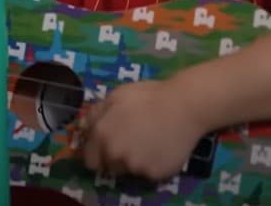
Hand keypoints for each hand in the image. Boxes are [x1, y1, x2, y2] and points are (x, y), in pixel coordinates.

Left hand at [82, 79, 210, 180]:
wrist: (184, 106)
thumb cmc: (149, 96)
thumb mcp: (117, 95)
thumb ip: (98, 113)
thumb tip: (86, 126)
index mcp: (102, 134)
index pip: (90, 159)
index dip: (98, 152)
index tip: (107, 147)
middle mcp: (114, 154)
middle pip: (108, 167)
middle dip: (115, 158)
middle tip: (131, 143)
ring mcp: (135, 166)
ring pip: (129, 170)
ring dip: (134, 161)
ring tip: (150, 142)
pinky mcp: (154, 174)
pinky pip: (149, 173)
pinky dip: (153, 164)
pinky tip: (162, 148)